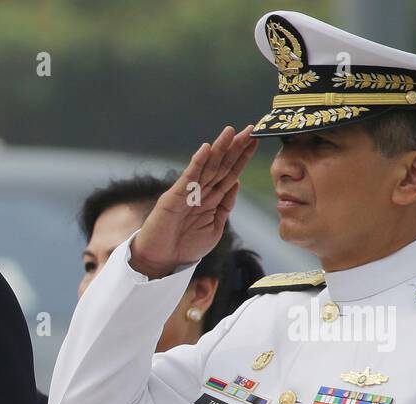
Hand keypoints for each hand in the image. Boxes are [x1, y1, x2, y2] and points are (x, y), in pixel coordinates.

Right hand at [130, 124, 257, 279]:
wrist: (161, 262)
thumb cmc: (186, 248)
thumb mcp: (214, 229)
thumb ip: (225, 207)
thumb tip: (236, 184)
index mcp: (211, 199)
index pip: (230, 174)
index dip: (242, 158)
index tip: (255, 141)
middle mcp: (200, 192)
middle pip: (221, 165)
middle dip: (236, 148)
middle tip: (250, 129)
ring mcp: (187, 193)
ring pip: (207, 167)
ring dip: (219, 149)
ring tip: (232, 131)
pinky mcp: (173, 197)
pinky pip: (188, 177)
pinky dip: (197, 163)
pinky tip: (206, 148)